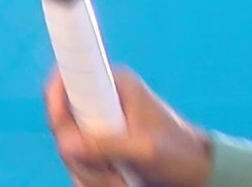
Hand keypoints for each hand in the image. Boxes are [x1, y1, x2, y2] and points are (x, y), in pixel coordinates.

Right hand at [45, 67, 212, 186]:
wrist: (195, 172)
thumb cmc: (180, 153)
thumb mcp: (146, 149)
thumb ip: (106, 144)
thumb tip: (66, 145)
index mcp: (114, 84)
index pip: (68, 75)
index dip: (56, 100)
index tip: (65, 130)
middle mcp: (102, 100)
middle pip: (62, 125)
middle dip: (81, 156)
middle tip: (112, 172)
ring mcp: (98, 125)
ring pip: (68, 151)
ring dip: (90, 174)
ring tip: (123, 180)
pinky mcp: (98, 147)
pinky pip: (78, 166)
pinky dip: (92, 180)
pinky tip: (118, 183)